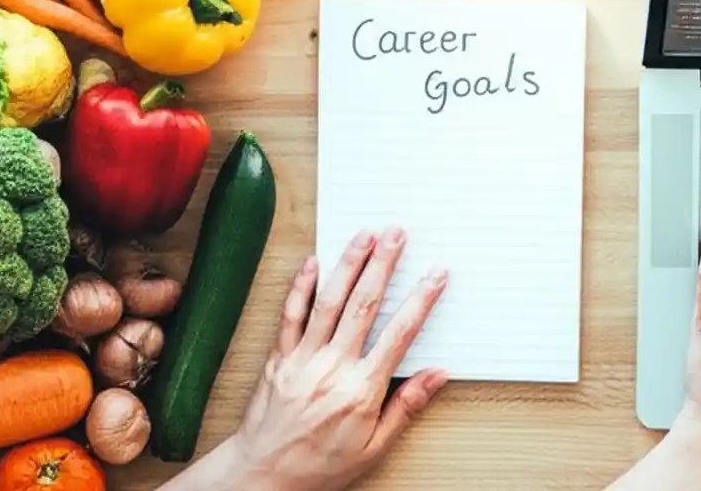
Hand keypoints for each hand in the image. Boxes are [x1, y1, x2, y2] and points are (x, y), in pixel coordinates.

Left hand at [162, 228, 448, 490]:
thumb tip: (437, 374)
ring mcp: (303, 359)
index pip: (399, 334)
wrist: (264, 476)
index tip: (436, 275)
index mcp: (361, 390)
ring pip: (329, 301)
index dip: (421, 300)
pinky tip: (313, 262)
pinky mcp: (280, 358)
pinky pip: (291, 315)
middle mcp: (333, 367)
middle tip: (396, 234)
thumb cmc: (320, 467)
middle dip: (383, 264)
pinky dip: (301, 286)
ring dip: (348, 264)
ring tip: (364, 235)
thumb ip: (406, 407)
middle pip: (364, 305)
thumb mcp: (374, 447)